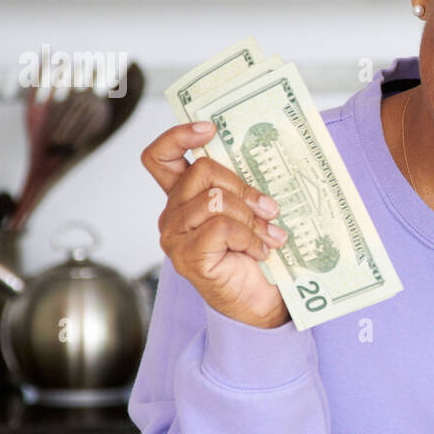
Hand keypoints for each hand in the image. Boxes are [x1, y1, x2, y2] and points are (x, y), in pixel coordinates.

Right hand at [141, 122, 290, 329]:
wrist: (263, 304)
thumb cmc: (256, 258)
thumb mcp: (250, 212)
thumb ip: (243, 187)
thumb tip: (264, 159)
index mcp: (184, 198)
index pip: (161, 156)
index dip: (179, 136)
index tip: (209, 128)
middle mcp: (173, 215)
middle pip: (202, 170)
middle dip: (244, 186)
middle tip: (271, 208)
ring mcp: (176, 237)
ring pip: (214, 200)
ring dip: (252, 217)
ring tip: (272, 234)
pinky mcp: (188, 258)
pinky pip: (221, 228)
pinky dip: (250, 237)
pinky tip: (262, 251)